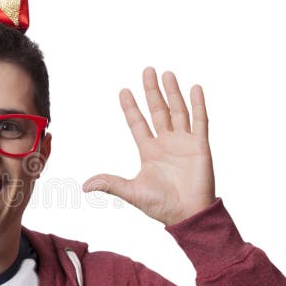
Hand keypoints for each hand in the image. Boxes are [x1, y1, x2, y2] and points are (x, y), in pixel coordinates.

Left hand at [83, 67, 215, 225]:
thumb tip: (84, 186)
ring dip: (172, 92)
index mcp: (149, 151)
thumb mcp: (131, 191)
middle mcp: (166, 143)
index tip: (123, 90)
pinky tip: (194, 88)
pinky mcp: (200, 146)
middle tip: (147, 70)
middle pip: (157, 110)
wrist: (187, 215)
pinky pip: (200, 121)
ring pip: (177, 110)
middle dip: (151, 91)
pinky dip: (198, 104)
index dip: (131, 107)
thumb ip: (110, 183)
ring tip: (167, 74)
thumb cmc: (161, 206)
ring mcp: (184, 142)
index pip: (137, 123)